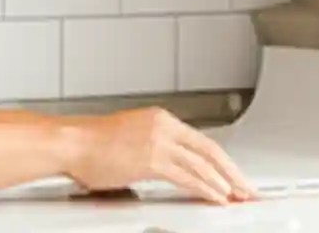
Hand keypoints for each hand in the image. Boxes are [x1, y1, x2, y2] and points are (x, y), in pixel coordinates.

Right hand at [60, 107, 256, 204]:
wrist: (70, 142)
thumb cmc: (92, 144)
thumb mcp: (133, 137)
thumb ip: (157, 148)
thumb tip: (173, 167)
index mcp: (163, 120)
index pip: (203, 142)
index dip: (223, 161)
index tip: (234, 175)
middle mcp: (166, 127)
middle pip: (211, 152)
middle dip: (233, 173)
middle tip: (248, 188)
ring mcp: (159, 142)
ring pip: (203, 165)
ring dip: (224, 183)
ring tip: (237, 196)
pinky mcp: (151, 160)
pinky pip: (187, 177)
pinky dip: (205, 188)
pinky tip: (216, 197)